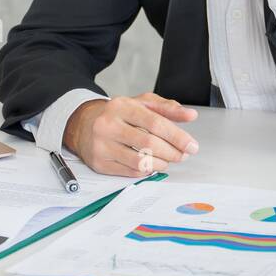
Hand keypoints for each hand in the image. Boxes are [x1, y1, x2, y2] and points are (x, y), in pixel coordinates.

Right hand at [62, 92, 198, 175]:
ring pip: (140, 162)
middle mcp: (109, 125)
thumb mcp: (141, 104)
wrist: (83, 124)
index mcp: (121, 106)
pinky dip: (146, 171)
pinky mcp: (99, 163)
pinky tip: (151, 165)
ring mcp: (102, 145)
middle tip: (182, 155)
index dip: (177, 136)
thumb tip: (190, 115)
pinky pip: (130, 172)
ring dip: (161, 164)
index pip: (155, 123)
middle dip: (172, 152)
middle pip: (149, 144)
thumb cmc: (117, 114)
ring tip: (167, 160)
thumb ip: (167, 108)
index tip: (191, 145)